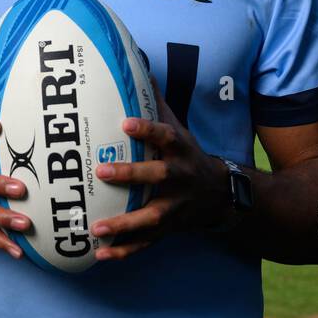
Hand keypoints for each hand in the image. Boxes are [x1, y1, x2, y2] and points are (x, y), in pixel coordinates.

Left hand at [89, 77, 231, 260]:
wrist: (222, 195)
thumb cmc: (187, 155)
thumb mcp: (178, 127)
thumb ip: (155, 101)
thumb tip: (137, 63)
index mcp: (180, 149)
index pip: (164, 136)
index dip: (147, 129)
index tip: (125, 123)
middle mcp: (180, 178)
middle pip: (158, 176)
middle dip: (131, 175)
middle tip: (101, 171)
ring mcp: (175, 207)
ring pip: (151, 217)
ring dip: (123, 223)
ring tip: (96, 227)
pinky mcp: (168, 229)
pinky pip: (146, 243)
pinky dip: (125, 251)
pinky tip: (101, 254)